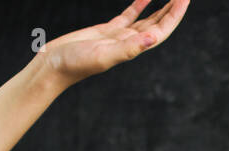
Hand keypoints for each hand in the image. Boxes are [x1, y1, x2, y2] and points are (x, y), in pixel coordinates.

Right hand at [39, 0, 189, 88]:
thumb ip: (128, 49)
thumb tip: (152, 40)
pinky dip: (138, 5)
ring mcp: (118, 37)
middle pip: (158, 24)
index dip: (175, 15)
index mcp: (132, 49)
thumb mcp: (103, 55)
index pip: (161, 30)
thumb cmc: (76, 64)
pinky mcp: (106, 31)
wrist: (54, 66)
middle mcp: (129, 43)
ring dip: (160, 7)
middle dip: (172, 9)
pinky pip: (128, 15)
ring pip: (145, 19)